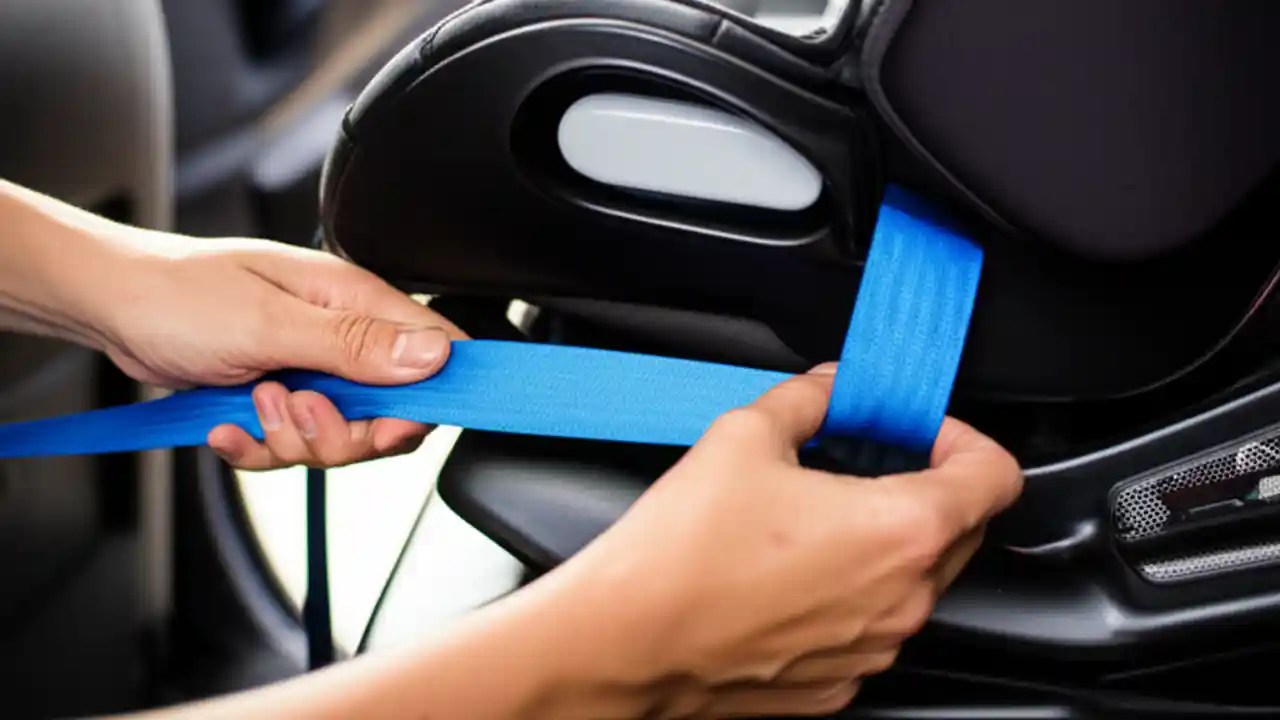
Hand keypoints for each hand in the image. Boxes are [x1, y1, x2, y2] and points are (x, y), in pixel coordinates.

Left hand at [90, 232, 467, 469]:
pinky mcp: (279, 396)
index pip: (432, 354)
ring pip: (340, 437)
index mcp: (355, 300)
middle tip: (295, 411)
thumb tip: (433, 356)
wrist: (109, 307)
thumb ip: (356, 345)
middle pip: (389, 413)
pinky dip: (260, 447)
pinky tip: (229, 426)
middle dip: (342, 433)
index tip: (388, 426)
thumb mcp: (271, 324)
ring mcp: (311, 369)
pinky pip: (293, 445)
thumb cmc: (179, 295)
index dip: (424, 400)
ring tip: (252, 404)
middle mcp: (342, 336)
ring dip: (292, 439)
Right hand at [539, 366, 1022, 718]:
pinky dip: (852, 594)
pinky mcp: (841, 682)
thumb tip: (830, 387)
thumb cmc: (682, 551)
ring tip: (818, 516)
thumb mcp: (743, 435)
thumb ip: (808, 397)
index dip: (966, 439)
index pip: (996, 477)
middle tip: (865, 460)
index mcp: (901, 529)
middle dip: (926, 486)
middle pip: (962, 530)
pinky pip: (872, 627)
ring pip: (916, 581)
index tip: (922, 431)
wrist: (627, 642)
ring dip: (887, 542)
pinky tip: (794, 570)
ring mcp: (875, 649)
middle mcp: (904, 598)